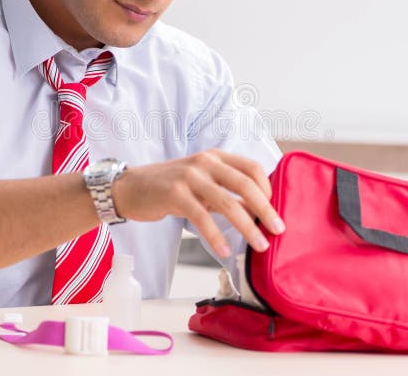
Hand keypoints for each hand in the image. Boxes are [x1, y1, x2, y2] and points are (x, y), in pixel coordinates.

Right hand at [111, 149, 285, 257]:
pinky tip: (225, 249)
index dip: (267, 188)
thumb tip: (255, 210)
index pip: (251, 168)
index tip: (273, 210)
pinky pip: (202, 217)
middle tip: (277, 230)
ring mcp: (189, 176)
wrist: (129, 188)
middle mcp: (204, 162)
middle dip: (265, 209)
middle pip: (245, 183)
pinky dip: (216, 236)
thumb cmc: (168, 188)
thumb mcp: (200, 183)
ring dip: (247, 226)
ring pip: (227, 202)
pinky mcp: (174, 194)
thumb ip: (225, 192)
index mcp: (215, 157)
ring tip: (259, 245)